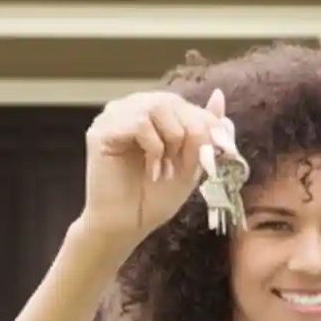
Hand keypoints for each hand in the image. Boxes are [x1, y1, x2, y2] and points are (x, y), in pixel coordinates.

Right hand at [78, 88, 232, 246]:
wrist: (129, 225)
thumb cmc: (156, 197)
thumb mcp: (191, 161)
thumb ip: (204, 130)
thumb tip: (219, 95)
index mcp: (152, 113)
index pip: (186, 104)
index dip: (207, 126)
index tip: (215, 154)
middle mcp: (131, 108)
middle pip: (173, 101)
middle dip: (191, 134)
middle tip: (186, 166)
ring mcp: (114, 116)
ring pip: (157, 106)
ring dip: (171, 140)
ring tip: (165, 169)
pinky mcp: (101, 130)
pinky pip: (139, 122)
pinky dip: (154, 147)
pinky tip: (151, 170)